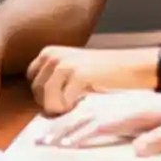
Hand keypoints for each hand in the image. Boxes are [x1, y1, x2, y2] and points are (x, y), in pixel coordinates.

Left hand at [26, 46, 152, 114]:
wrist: (130, 67)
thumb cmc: (101, 73)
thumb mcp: (70, 69)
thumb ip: (52, 78)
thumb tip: (38, 101)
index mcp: (48, 52)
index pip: (30, 80)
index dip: (43, 93)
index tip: (60, 98)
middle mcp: (53, 55)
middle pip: (36, 91)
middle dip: (51, 103)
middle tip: (70, 104)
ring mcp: (64, 64)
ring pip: (46, 98)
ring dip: (59, 108)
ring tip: (75, 105)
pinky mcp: (78, 75)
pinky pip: (62, 102)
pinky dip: (71, 108)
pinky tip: (82, 103)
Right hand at [39, 88, 160, 156]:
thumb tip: (136, 150)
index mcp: (137, 113)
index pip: (103, 125)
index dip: (83, 136)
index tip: (63, 146)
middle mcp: (127, 108)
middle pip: (88, 117)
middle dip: (63, 129)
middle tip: (41, 142)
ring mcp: (125, 107)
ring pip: (88, 114)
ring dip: (66, 123)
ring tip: (46, 134)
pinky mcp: (127, 109)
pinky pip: (96, 112)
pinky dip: (78, 117)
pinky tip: (67, 121)